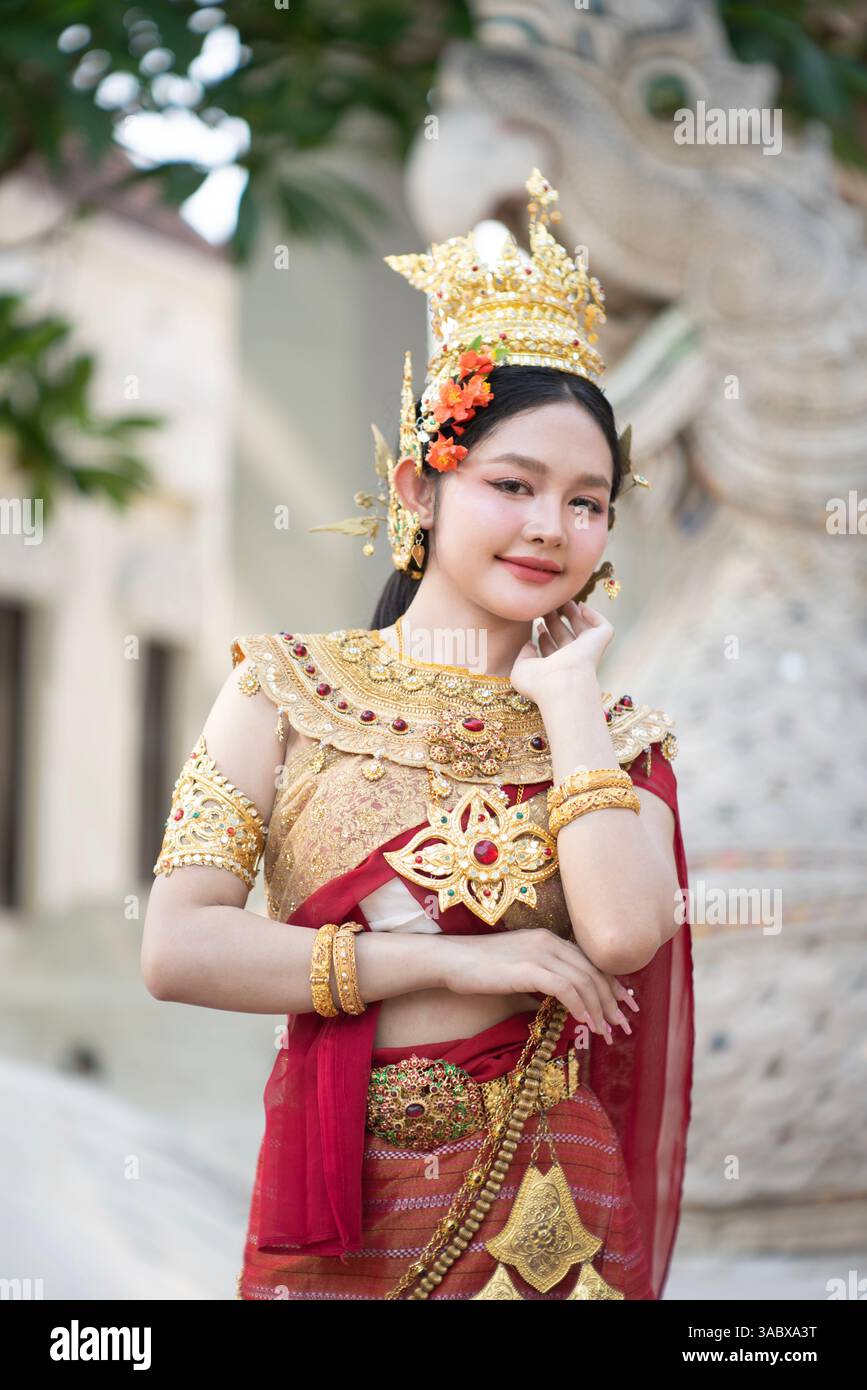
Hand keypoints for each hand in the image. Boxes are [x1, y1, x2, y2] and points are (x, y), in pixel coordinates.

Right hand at [440, 928, 638, 1042]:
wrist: (450, 960)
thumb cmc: (479, 969)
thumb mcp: (517, 972)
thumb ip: (540, 982)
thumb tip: (560, 1004)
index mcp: (549, 939)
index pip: (590, 961)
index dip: (612, 983)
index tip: (625, 1005)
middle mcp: (549, 941)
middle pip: (593, 971)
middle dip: (612, 1000)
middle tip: (623, 1026)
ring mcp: (539, 953)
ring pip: (583, 980)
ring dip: (599, 1008)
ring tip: (606, 1032)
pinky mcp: (528, 968)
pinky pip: (565, 988)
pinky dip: (580, 1006)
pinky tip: (585, 1024)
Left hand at [509, 600, 613, 706]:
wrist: (562, 685)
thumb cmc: (539, 683)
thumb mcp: (521, 668)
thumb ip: (524, 654)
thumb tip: (530, 643)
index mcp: (555, 668)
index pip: (551, 650)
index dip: (544, 637)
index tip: (537, 624)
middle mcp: (571, 660)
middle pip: (565, 637)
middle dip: (555, 622)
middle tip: (546, 608)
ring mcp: (587, 651)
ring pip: (582, 629)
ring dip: (573, 614)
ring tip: (562, 601)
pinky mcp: (599, 642)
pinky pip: (603, 627)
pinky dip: (594, 615)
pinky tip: (581, 606)